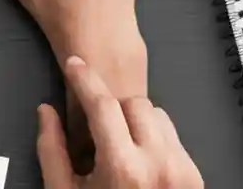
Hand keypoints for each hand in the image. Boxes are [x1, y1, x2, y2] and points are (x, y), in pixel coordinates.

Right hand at [37, 57, 202, 188]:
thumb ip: (51, 150)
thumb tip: (46, 111)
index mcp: (123, 169)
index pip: (103, 105)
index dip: (85, 79)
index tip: (75, 65)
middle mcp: (159, 166)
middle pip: (134, 104)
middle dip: (112, 109)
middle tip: (97, 127)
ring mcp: (183, 172)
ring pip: (158, 116)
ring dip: (136, 122)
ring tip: (119, 147)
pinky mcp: (196, 178)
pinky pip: (173, 138)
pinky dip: (154, 140)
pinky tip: (139, 161)